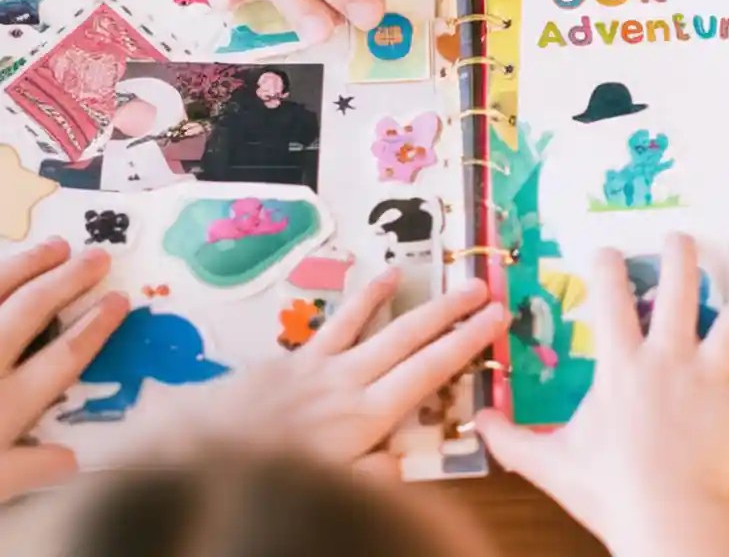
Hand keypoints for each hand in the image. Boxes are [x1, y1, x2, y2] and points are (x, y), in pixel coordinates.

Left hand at [0, 240, 128, 502]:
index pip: (63, 356)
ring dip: (25, 265)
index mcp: (3, 405)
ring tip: (53, 245)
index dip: (95, 327)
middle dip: (68, 281)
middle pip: (31, 311)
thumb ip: (22, 472)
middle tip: (97, 257)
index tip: (120, 300)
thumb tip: (69, 459)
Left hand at [152, 272, 507, 479]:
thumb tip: (401, 464)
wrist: (193, 454)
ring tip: (448, 281)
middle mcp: (350, 382)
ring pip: (379, 325)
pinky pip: (336, 324)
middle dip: (452, 314)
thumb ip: (369, 477)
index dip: (467, 343)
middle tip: (486, 288)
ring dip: (417, 302)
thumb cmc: (267, 477)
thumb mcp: (326, 487)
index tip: (498, 318)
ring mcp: (320, 365)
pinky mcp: (292, 359)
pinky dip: (360, 301)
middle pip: (411, 339)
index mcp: (366, 416)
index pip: (430, 371)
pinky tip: (377, 279)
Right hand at [477, 235, 728, 555]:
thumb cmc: (607, 488)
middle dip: (679, 255)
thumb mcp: (549, 462)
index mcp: (620, 364)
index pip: (609, 298)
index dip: (605, 265)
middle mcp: (668, 357)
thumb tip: (478, 422)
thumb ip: (512, 439)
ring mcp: (710, 376)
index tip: (605, 249)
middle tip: (680, 236)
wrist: (664, 517)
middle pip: (677, 289)